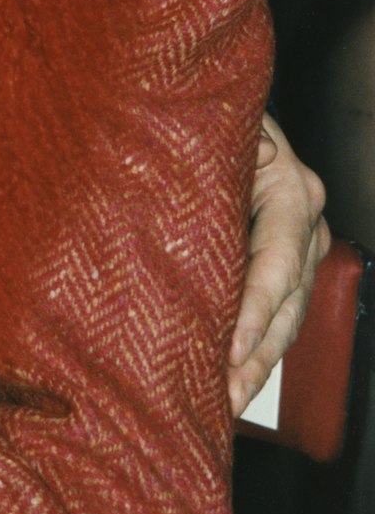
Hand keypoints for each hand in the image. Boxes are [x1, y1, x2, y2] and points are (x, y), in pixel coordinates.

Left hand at [228, 114, 329, 417]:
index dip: (256, 308)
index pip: (278, 262)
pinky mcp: (286, 262)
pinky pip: (278, 313)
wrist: (209, 109)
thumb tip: (262, 149)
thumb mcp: (216, 125)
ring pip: (287, 317)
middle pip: (288, 303)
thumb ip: (236, 142)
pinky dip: (256, 348)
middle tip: (226, 396)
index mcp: (294, 189)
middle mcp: (307, 222)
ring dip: (257, 364)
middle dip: (257, 355)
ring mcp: (302, 245)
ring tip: (227, 405)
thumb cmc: (207, 116)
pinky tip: (231, 382)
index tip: (233, 346)